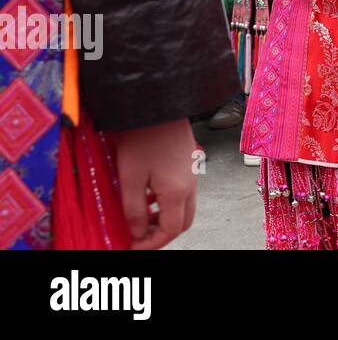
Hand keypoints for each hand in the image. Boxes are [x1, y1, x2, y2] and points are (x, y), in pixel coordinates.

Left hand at [112, 118, 199, 249]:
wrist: (159, 105)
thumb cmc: (142, 139)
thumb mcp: (130, 178)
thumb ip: (134, 210)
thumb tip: (137, 233)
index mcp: (177, 192)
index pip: (170, 231)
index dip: (151, 245)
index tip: (132, 247)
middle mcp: (190, 186)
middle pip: (182, 222)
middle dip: (161, 235)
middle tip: (138, 237)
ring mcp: (192, 174)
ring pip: (184, 208)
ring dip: (164, 219)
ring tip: (140, 218)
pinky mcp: (189, 163)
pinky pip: (183, 193)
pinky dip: (168, 203)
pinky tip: (149, 195)